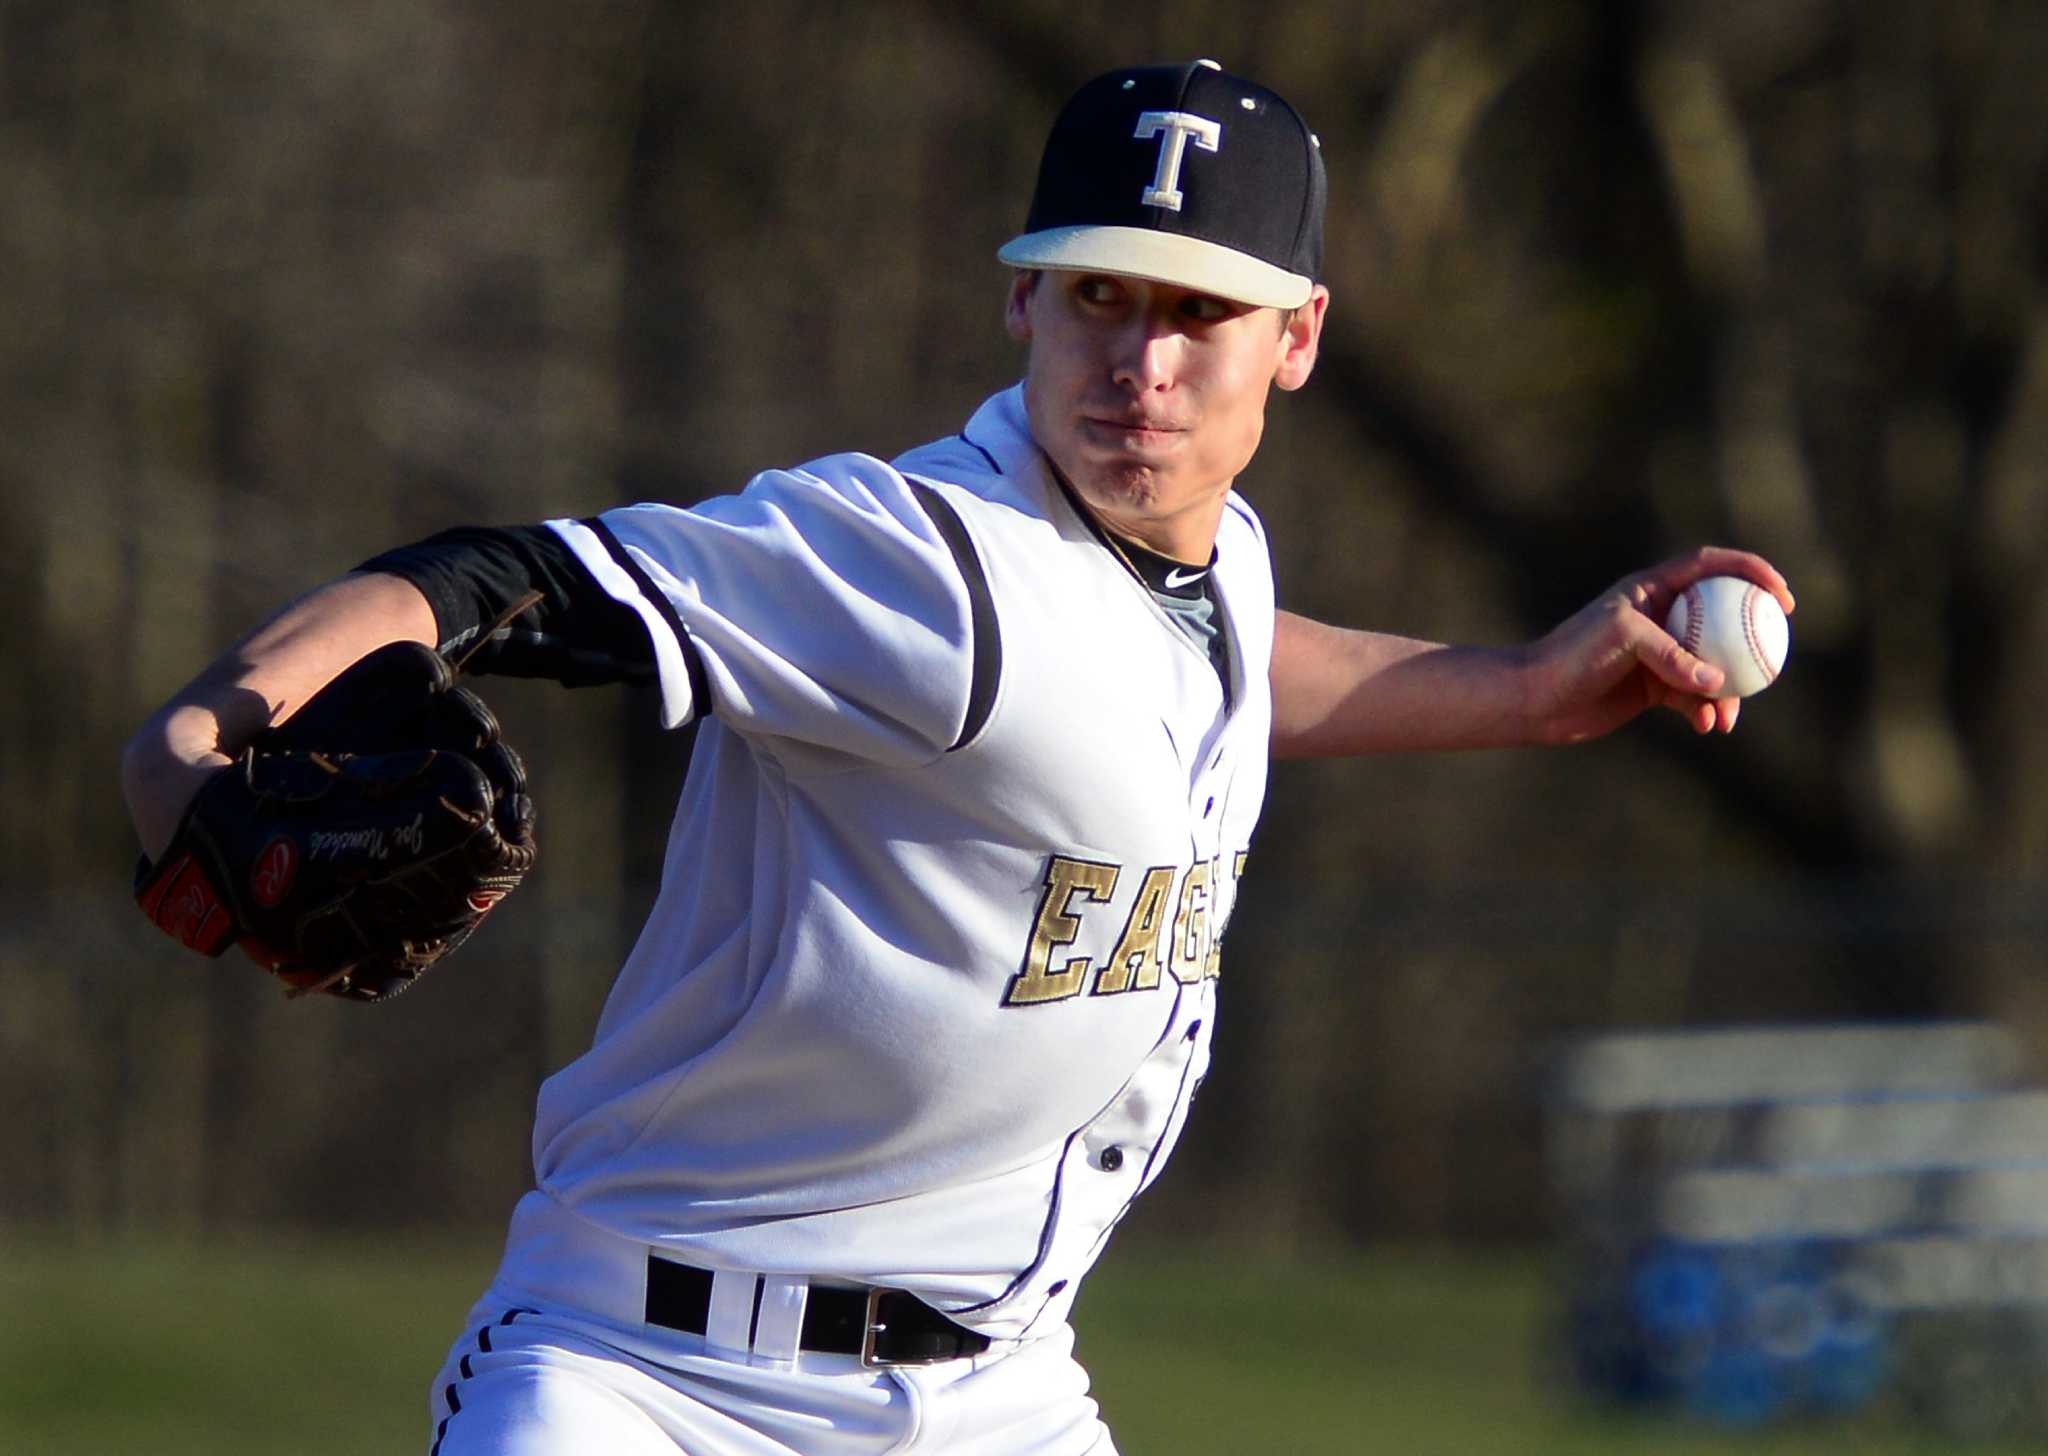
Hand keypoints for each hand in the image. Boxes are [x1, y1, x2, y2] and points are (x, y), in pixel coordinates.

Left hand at [1519, 547, 1794, 744]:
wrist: (1536, 699)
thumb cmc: (1572, 656)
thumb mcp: (1623, 640)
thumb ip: (1672, 654)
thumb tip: (1718, 683)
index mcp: (1651, 587)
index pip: (1711, 566)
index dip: (1751, 571)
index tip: (1781, 595)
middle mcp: (1659, 615)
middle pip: (1721, 616)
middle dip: (1753, 632)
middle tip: (1779, 650)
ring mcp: (1659, 652)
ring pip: (1712, 663)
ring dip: (1728, 689)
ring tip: (1728, 714)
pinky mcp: (1653, 687)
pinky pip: (1694, 697)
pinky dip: (1705, 710)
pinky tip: (1708, 726)